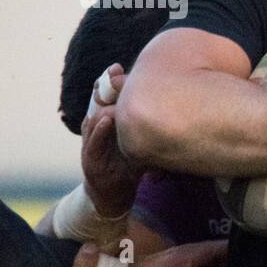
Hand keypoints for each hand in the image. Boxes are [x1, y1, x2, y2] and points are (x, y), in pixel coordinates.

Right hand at [81, 64, 140, 217]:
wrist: (113, 199)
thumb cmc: (128, 169)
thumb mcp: (140, 145)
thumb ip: (148, 130)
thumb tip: (176, 113)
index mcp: (106, 127)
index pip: (105, 100)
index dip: (109, 83)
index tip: (118, 67)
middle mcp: (96, 133)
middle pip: (96, 105)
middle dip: (103, 88)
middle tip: (114, 73)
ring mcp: (91, 147)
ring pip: (92, 121)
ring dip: (101, 106)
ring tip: (112, 92)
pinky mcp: (89, 163)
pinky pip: (92, 144)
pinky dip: (98, 132)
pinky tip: (107, 121)